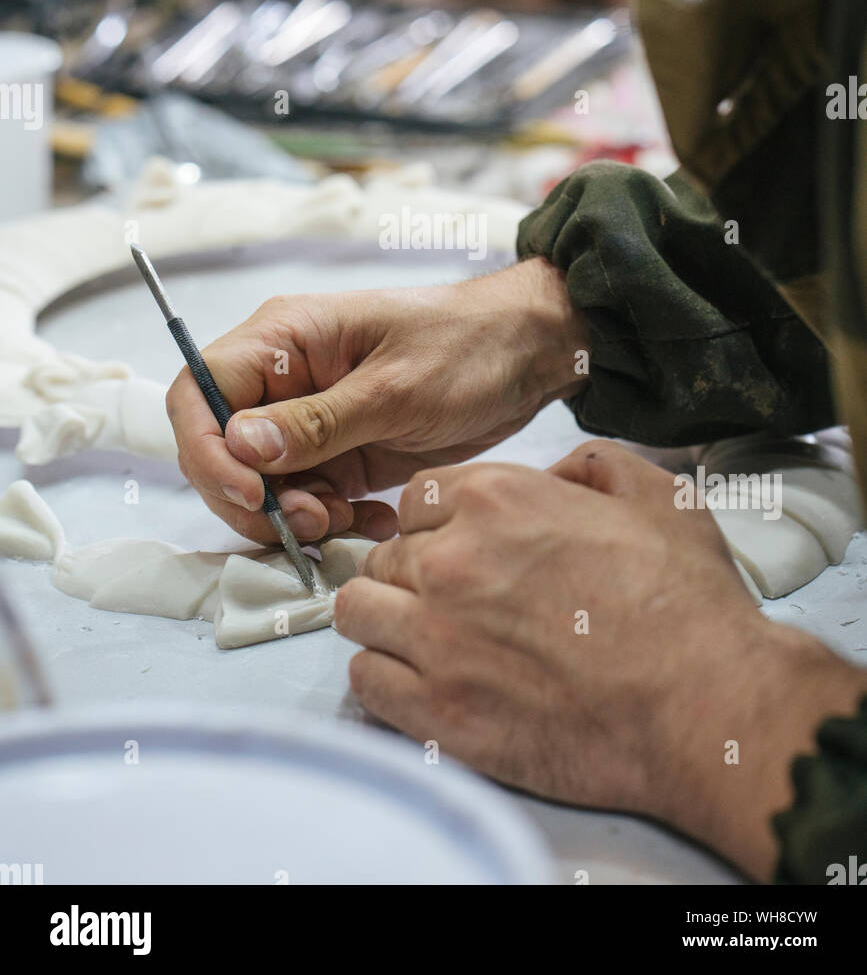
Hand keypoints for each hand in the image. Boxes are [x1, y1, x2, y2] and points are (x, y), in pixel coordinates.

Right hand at [166, 257, 585, 545]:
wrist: (530, 355)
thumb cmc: (469, 346)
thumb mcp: (396, 388)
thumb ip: (317, 421)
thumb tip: (239, 446)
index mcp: (284, 338)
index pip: (201, 394)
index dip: (208, 451)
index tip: (253, 494)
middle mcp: (285, 379)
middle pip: (222, 451)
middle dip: (254, 499)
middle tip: (314, 522)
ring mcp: (311, 420)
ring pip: (263, 486)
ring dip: (296, 517)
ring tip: (352, 521)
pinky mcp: (340, 453)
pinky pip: (308, 499)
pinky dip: (332, 521)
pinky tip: (376, 521)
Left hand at [336, 440, 866, 879]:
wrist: (706, 705)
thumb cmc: (686, 604)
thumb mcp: (656, 495)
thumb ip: (594, 464)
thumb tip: (557, 472)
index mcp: (497, 500)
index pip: (416, 499)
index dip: (438, 524)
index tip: (461, 551)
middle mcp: (453, 560)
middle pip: (385, 553)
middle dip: (412, 573)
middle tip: (454, 603)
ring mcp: (438, 638)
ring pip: (359, 611)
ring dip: (386, 619)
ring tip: (426, 640)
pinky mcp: (437, 711)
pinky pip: (365, 680)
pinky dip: (386, 679)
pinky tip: (425, 683)